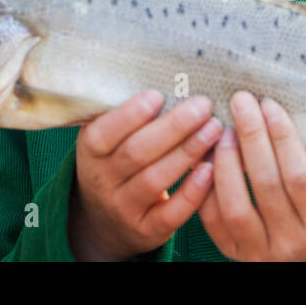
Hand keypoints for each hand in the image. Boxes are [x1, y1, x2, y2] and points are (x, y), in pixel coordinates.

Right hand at [68, 91, 221, 261]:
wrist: (106, 218)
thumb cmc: (117, 160)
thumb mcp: (109, 137)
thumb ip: (128, 113)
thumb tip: (168, 74)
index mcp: (90, 151)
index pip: (104, 132)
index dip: (130, 114)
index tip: (159, 94)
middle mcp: (102, 181)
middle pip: (136, 153)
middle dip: (173, 127)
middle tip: (203, 106)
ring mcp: (123, 208)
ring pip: (155, 180)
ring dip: (188, 152)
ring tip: (215, 128)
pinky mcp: (147, 230)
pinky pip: (171, 213)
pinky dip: (192, 191)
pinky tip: (211, 168)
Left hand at [198, 92, 305, 261]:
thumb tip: (295, 104)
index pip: (300, 176)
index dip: (283, 137)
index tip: (269, 104)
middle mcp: (293, 244)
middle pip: (266, 184)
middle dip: (251, 137)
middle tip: (241, 102)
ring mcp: (262, 253)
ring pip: (235, 206)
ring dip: (226, 161)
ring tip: (224, 130)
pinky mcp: (235, 255)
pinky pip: (214, 221)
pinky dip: (207, 188)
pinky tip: (207, 158)